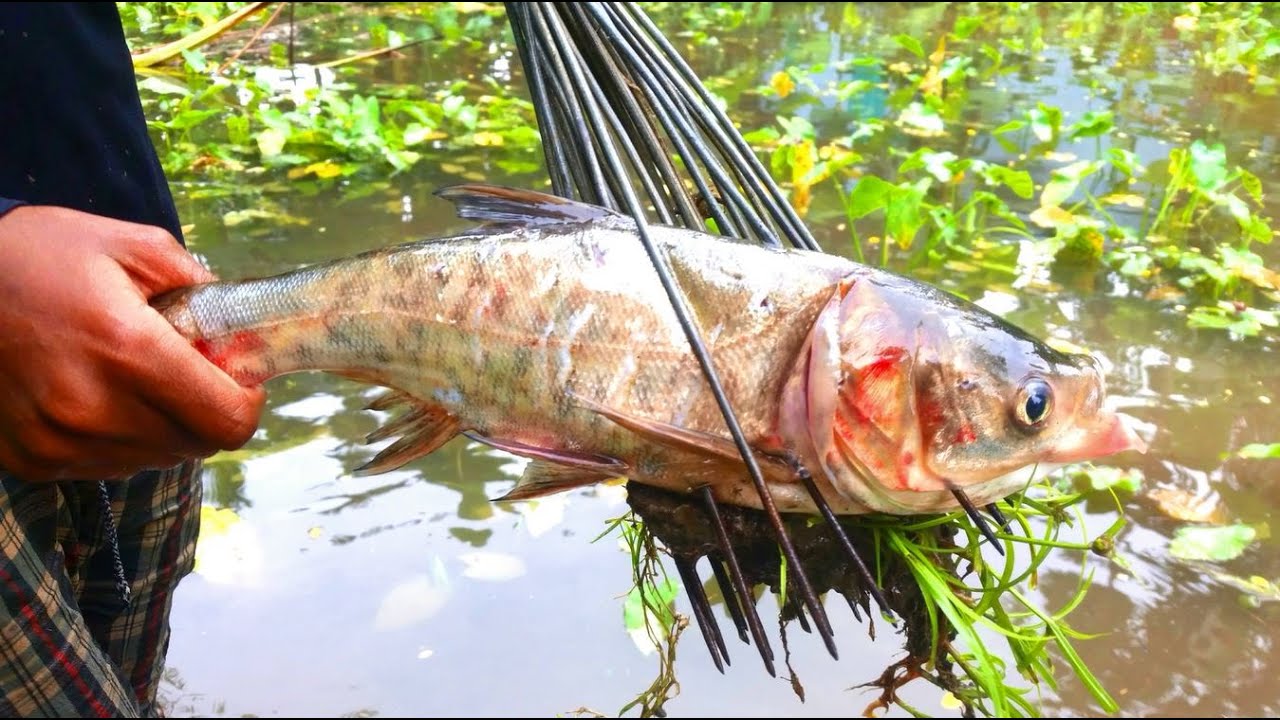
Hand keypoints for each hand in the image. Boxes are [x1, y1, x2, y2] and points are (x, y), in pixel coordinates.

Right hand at [0, 205, 266, 481]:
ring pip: (155, 457)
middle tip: (186, 371)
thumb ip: (198, 285)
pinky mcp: (33, 460)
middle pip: (198, 444)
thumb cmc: (39, 255)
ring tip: (130, 377)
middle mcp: (95, 410)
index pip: (227, 420)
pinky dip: (118, 437)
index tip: (236, 376)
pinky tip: (92, 393)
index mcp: (129, 352)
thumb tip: (238, 324)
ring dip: (162, 425)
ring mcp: (59, 443)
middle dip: (206, 409)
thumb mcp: (131, 244)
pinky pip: (107, 464)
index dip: (245, 400)